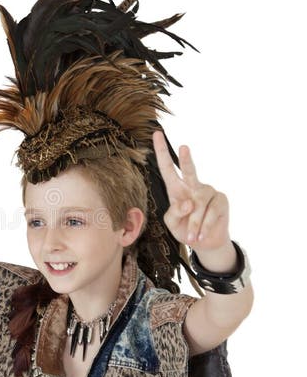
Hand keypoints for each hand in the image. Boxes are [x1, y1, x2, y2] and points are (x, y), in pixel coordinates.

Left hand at [152, 129, 229, 250]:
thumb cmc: (185, 230)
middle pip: (189, 170)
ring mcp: (208, 192)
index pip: (167, 168)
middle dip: (186, 159)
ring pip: (199, 206)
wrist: (205, 243)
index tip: (156, 134)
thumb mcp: (172, 223)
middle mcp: (193, 186)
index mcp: (176, 189)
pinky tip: (201, 235)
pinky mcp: (221, 200)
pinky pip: (211, 213)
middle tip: (184, 147)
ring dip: (194, 225)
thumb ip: (174, 213)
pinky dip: (204, 226)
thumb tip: (188, 202)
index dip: (161, 152)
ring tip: (192, 237)